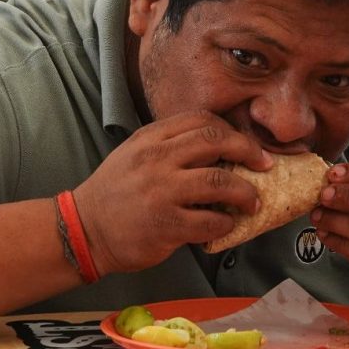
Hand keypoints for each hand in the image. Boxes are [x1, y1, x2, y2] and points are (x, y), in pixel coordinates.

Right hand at [73, 111, 272, 275]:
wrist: (84, 228)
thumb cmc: (114, 193)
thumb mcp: (135, 154)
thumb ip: (170, 147)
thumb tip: (218, 152)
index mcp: (151, 138)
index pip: (202, 120)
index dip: (233, 131)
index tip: (248, 146)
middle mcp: (156, 159)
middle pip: (217, 141)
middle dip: (249, 152)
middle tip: (264, 165)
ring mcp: (161, 191)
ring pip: (220, 182)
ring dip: (245, 193)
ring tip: (252, 201)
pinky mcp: (165, 224)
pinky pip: (211, 221)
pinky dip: (225, 224)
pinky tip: (225, 226)